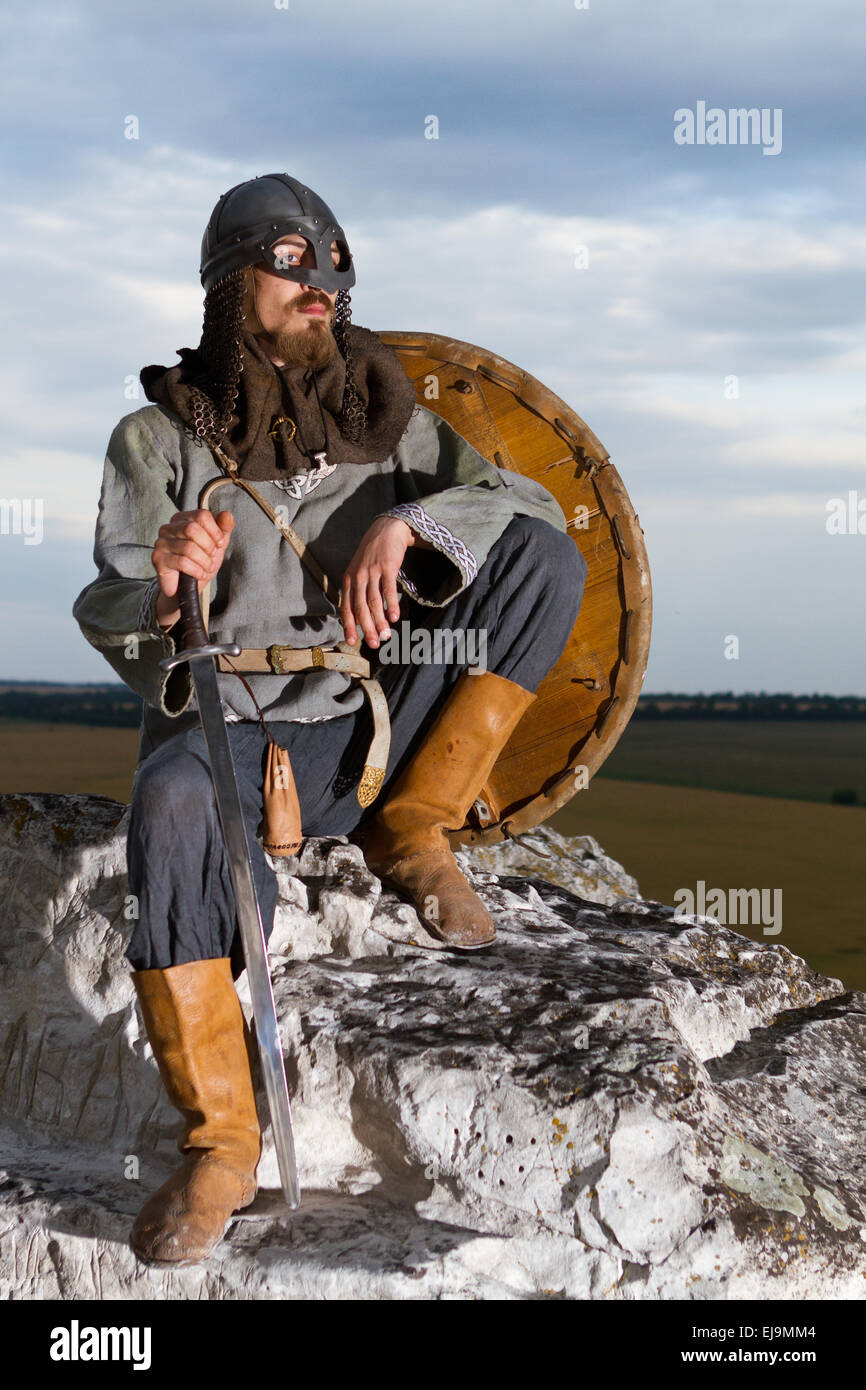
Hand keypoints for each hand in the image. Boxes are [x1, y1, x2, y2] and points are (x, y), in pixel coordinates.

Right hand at [151, 508, 234, 628]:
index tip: (220, 544)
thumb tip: (227, 514)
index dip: (215, 532)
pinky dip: (196, 570)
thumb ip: (223, 528)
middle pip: (193, 529)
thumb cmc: (201, 562)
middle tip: (212, 558)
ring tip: (206, 568)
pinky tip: (199, 574)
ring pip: (188, 547)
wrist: (187, 587)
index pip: (202, 515)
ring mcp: (161, 543)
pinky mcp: (158, 558)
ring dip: (204, 561)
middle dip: (209, 547)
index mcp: (182, 519)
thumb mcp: (217, 544)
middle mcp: (168, 528)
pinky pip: (182, 562)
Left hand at [340, 516, 428, 647]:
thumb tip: (358, 617)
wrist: (386, 530)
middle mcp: (357, 576)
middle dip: (367, 628)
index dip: (349, 625)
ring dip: (380, 621)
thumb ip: (357, 592)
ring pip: (374, 601)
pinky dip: (391, 605)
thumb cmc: (372, 554)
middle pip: (360, 607)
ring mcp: (372, 571)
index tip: (354, 642)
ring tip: (386, 635)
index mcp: (348, 580)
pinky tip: (395, 617)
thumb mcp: (358, 571)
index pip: (346, 607)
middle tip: (374, 644)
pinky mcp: (387, 566)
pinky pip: (388, 589)